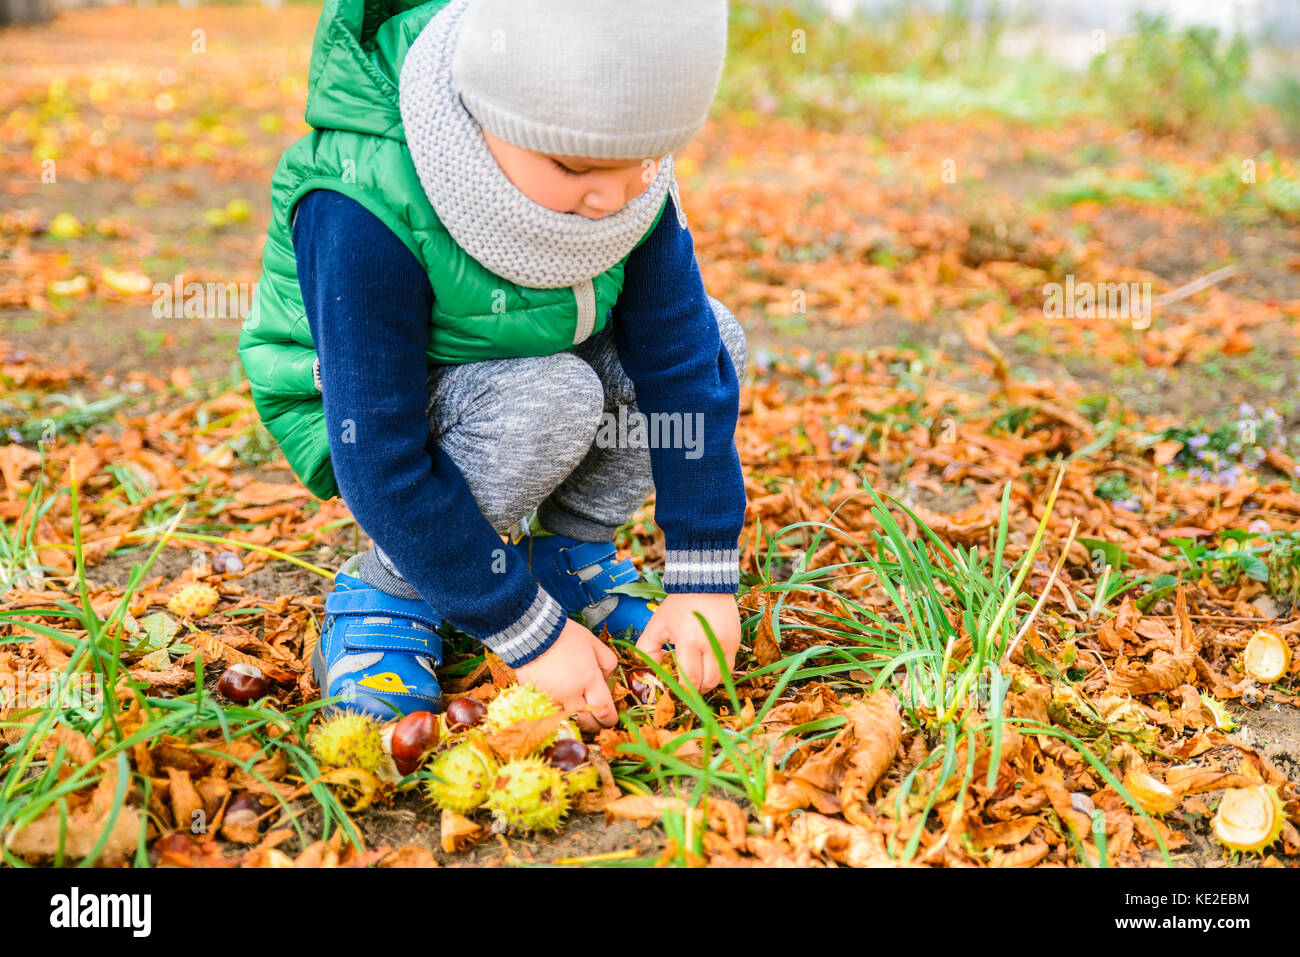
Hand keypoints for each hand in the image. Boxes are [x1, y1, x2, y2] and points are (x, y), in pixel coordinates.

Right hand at [516, 619, 618, 733]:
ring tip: (581, 715)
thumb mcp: (593, 642)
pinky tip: (562, 706)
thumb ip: (607, 662)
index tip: (611, 718)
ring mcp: (552, 699)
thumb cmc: (564, 635)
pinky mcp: (536, 700)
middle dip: (596, 725)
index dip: (611, 718)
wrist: (532, 632)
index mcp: (588, 679)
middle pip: (588, 722)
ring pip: (569, 721)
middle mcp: (571, 693)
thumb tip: (605, 679)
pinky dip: (559, 713)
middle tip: (598, 720)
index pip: (605, 710)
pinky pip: (552, 713)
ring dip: (578, 721)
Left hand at [635, 593, 739, 694]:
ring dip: (710, 681)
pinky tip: (707, 663)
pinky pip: (730, 664)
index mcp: (690, 641)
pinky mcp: (737, 640)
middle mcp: (712, 644)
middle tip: (686, 687)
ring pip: (723, 677)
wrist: (704, 582)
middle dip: (697, 690)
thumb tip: (650, 669)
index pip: (691, 679)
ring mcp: (728, 643)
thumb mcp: (657, 624)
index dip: (683, 691)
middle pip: (709, 682)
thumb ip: (647, 648)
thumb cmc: (678, 605)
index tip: (675, 692)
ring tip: (697, 676)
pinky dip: (719, 669)